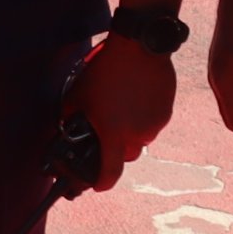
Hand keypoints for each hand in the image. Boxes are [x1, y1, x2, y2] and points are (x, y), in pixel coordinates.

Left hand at [68, 33, 175, 189]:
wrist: (138, 48)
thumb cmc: (104, 71)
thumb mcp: (77, 95)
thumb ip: (70, 117)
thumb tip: (66, 127)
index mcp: (113, 135)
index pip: (110, 172)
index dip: (101, 183)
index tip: (97, 185)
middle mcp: (136, 135)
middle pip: (127, 155)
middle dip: (116, 149)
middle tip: (107, 132)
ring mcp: (154, 124)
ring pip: (140, 138)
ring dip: (130, 131)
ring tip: (120, 108)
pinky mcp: (166, 111)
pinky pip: (152, 123)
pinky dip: (142, 117)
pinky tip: (133, 98)